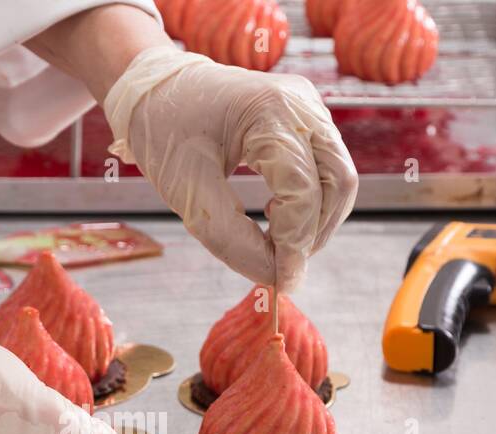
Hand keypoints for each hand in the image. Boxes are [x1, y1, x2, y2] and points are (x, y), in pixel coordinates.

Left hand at [104, 46, 358, 290]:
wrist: (156, 89)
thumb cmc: (164, 133)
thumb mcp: (186, 191)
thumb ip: (230, 238)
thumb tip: (276, 277)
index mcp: (268, 111)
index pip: (302, 189)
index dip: (296, 243)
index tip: (282, 282)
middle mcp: (300, 103)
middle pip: (338, 183)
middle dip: (314, 235)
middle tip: (281, 265)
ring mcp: (309, 106)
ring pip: (339, 179)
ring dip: (315, 221)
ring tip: (273, 236)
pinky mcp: (308, 117)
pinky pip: (327, 169)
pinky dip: (310, 202)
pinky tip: (276, 213)